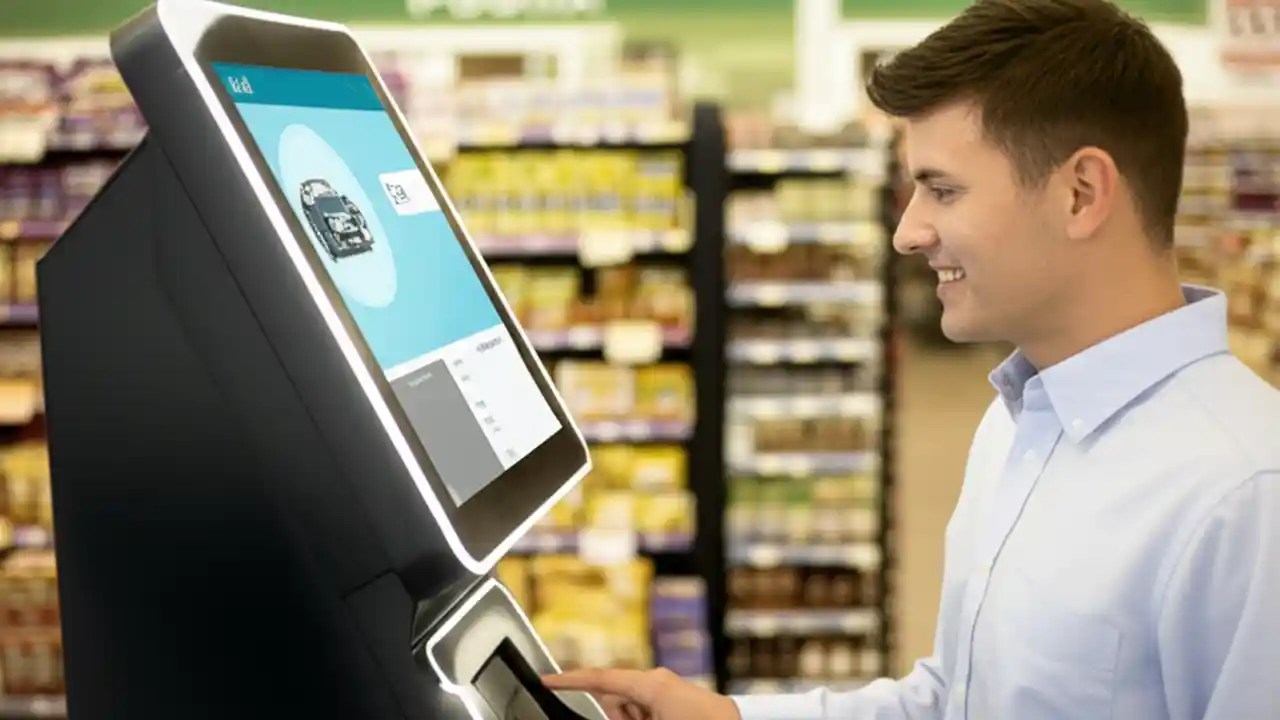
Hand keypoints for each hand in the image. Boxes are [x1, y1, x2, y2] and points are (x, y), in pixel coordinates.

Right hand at [542, 668, 740, 719]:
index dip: (568, 680)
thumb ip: (618, 715)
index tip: (546, 680)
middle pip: (617, 696)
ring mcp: (677, 691)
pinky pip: (655, 711)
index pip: (599, 677)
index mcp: (652, 682)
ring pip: (636, 707)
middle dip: (617, 716)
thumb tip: (605, 705)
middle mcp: (664, 680)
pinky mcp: (687, 703)